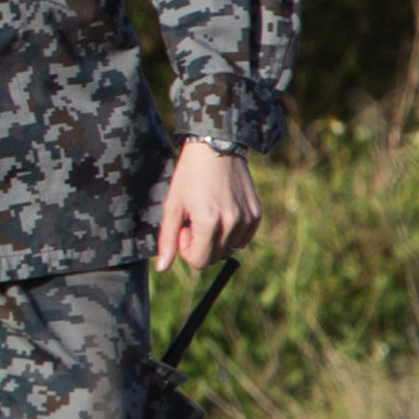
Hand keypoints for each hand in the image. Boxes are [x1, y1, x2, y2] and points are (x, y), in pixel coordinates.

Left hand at [155, 139, 260, 270]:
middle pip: (214, 258)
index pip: (199, 262)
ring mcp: (247, 219)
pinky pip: (243, 239)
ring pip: (229, 250)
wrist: (216, 149)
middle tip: (195, 221)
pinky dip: (231, 233)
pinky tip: (223, 212)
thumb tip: (162, 269)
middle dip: (201, 246)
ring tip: (209, 214)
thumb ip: (167, 239)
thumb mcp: (172, 206)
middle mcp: (231, 222)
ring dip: (217, 240)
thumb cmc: (189, 177)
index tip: (185, 229)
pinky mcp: (256, 214)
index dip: (187, 250)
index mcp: (208, 221)